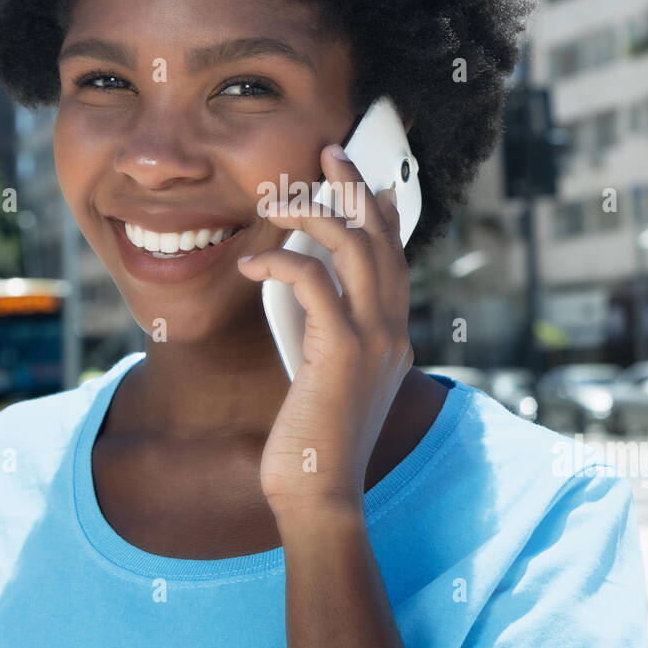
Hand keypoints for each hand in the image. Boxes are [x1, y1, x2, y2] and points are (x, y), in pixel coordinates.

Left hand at [237, 143, 413, 518]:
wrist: (321, 494)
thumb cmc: (315, 442)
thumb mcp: (330, 380)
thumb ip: (332, 339)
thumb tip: (318, 304)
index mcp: (392, 337)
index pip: (395, 259)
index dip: (383, 214)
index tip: (370, 181)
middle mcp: (392, 331)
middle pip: (380, 238)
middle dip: (354, 188)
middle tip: (328, 152)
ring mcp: (372, 340)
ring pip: (354, 248)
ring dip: (316, 211)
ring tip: (280, 197)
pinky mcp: (340, 352)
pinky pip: (314, 283)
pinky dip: (281, 264)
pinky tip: (252, 265)